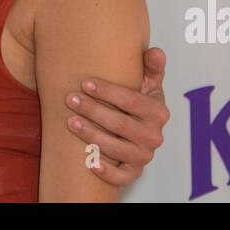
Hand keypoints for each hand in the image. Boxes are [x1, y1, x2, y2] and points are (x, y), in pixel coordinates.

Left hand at [65, 46, 168, 186]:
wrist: (141, 128)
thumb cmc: (139, 100)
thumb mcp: (149, 82)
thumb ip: (152, 66)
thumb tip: (155, 52)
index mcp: (158, 112)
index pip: (131, 101)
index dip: (108, 92)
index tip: (85, 82)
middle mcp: (154, 136)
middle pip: (121, 124)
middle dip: (93, 111)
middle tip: (70, 99)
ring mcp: (144, 156)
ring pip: (116, 149)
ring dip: (91, 136)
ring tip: (70, 122)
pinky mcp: (135, 172)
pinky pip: (121, 177)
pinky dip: (106, 172)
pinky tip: (89, 161)